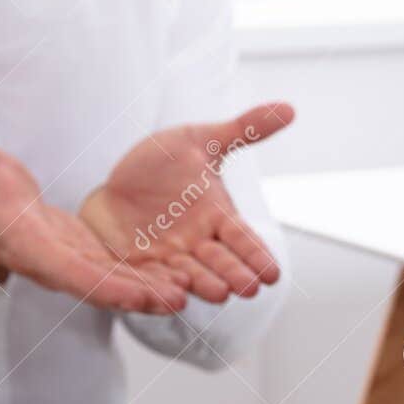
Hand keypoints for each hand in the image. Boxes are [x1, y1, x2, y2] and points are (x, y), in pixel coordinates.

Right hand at [0, 105, 188, 314]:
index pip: (69, 271)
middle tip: (178, 299)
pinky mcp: (88, 258)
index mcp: (31, 246)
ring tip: (189, 294)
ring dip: (150, 291)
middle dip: (138, 295)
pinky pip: (120, 273)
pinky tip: (180, 279)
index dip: (103, 284)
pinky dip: (147, 279)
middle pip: (101, 286)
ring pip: (116, 284)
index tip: (134, 294)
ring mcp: (74, 265)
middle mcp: (56, 264)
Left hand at [80, 103, 293, 304]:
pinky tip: (173, 295)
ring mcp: (169, 258)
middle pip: (221, 262)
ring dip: (204, 285)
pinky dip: (162, 288)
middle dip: (235, 274)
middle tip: (250, 288)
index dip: (257, 255)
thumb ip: (243, 129)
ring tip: (219, 294)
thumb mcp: (199, 141)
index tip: (274, 273)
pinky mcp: (138, 266)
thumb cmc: (162, 166)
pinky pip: (150, 279)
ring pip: (190, 276)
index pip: (243, 239)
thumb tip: (289, 108)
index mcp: (218, 216)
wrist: (114, 186)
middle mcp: (198, 243)